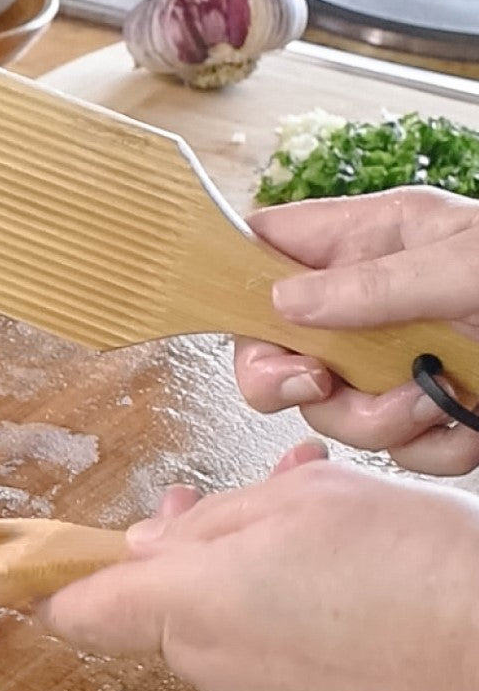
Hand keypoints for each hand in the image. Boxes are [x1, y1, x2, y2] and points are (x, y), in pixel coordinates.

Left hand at [38, 448, 478, 690]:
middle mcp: (211, 663)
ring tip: (296, 521)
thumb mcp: (292, 501)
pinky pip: (265, 652)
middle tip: (213, 505)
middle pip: (157, 606)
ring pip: (216, 623)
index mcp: (187, 603)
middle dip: (179, 551)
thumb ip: (207, 524)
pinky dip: (277, 609)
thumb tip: (152, 544)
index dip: (53, 586)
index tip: (34, 572)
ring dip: (236, 572)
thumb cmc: (401, 561)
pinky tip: (328, 571)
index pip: (83, 610)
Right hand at [235, 187, 478, 474]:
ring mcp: (395, 360)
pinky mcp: (428, 411)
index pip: (269, 247)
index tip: (242, 321)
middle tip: (316, 383)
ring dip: (374, 419)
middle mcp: (369, 304)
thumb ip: (373, 285)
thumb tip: (284, 302)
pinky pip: (391, 445)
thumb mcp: (469, 263)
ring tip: (434, 401)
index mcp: (370, 243)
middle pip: (275, 345)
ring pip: (329, 408)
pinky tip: (466, 424)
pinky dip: (426, 447)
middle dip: (288, 379)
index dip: (236, 277)